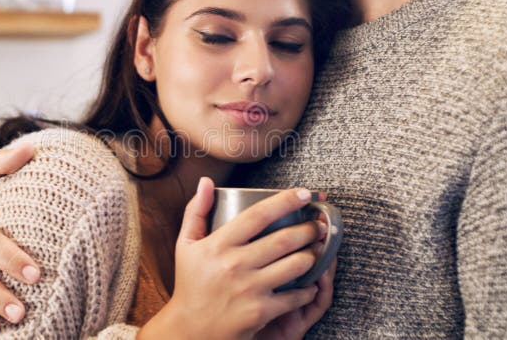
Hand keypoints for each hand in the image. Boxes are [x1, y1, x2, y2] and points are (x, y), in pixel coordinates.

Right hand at [140, 178, 326, 339]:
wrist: (190, 328)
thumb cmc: (191, 283)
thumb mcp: (187, 245)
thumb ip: (196, 211)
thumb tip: (206, 181)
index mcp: (218, 244)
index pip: (258, 215)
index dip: (285, 201)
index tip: (304, 193)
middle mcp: (234, 264)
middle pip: (284, 239)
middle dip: (309, 229)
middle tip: (319, 225)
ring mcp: (249, 288)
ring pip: (295, 265)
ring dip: (313, 256)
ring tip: (318, 250)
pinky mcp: (260, 311)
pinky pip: (295, 296)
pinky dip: (308, 289)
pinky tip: (311, 283)